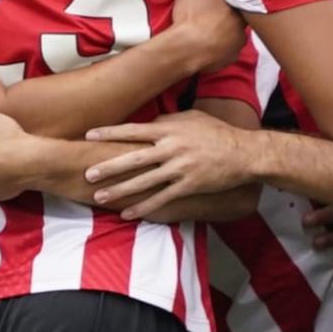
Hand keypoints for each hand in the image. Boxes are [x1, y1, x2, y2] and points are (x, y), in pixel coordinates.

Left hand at [84, 110, 255, 219]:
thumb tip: (150, 121)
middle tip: (88, 174)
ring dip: (120, 190)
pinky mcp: (189, 186)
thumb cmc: (218, 133)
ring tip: (99, 196)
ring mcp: (180, 169)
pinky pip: (162, 199)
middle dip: (109, 167)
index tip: (89, 135)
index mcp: (170, 129)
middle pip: (133, 159)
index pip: (133, 130)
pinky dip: (143, 207)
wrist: (244, 154)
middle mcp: (172, 148)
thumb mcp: (192, 118)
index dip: (110, 133)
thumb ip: (169, 119)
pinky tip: (128, 213)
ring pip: (144, 181)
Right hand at [172, 0, 247, 71]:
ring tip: (207, 32)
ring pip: (233, 36)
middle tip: (209, 17)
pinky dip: (219, 48)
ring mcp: (238, 45)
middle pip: (236, 19)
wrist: (186, 48)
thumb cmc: (190, 16)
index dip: (224, 0)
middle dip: (226, 17)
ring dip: (224, 34)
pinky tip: (207, 45)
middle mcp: (243, 27)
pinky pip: (227, 51)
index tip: (213, 2)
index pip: (236, 0)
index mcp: (237, 7)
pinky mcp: (231, 60)